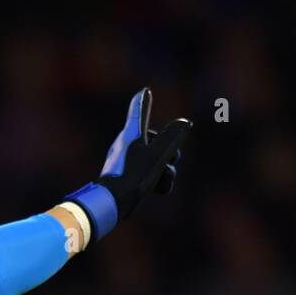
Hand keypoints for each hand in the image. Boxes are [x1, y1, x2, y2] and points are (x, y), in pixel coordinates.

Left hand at [65, 87, 190, 239]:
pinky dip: (156, 181)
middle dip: (169, 150)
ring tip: (163, 179)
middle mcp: (125, 144)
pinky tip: (158, 190)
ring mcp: (125, 161)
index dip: (144, 101)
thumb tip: (184, 123)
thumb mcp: (158, 155)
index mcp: (131, 133)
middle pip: (154, 140)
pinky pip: (147, 174)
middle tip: (173, 158)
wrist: (110, 203)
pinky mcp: (125, 177)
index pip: (139, 111)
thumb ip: (172, 138)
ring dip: (165, 170)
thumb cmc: (133, 176)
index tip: (144, 91)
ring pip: (153, 159)